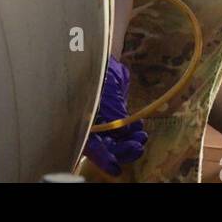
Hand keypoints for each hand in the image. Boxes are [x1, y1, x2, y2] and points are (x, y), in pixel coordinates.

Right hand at [82, 57, 147, 175]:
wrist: (100, 53)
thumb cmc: (98, 67)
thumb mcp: (107, 86)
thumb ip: (113, 109)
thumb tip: (124, 131)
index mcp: (79, 117)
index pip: (90, 145)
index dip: (102, 159)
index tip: (115, 169)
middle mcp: (86, 122)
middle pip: (103, 147)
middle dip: (122, 150)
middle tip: (138, 146)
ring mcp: (98, 120)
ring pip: (113, 142)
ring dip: (128, 143)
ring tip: (142, 137)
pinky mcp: (108, 116)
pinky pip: (119, 132)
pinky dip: (130, 134)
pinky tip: (139, 129)